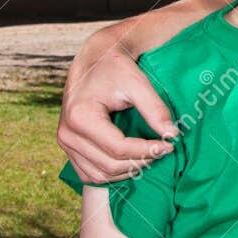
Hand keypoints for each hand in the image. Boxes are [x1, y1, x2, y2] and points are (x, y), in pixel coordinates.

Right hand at [57, 30, 177, 182]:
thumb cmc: (115, 68)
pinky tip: (132, 161)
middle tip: (163, 149)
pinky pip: (90, 174)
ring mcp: (65, 143)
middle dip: (141, 161)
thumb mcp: (137, 83)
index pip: (118, 148)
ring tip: (150, 156)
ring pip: (100, 175)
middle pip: (109, 165)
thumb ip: (155, 109)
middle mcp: (67, 134)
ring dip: (128, 171)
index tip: (169, 145)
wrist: (94, 61)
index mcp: (80, 117)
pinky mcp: (68, 148)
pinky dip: (112, 174)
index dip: (147, 151)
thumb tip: (172, 134)